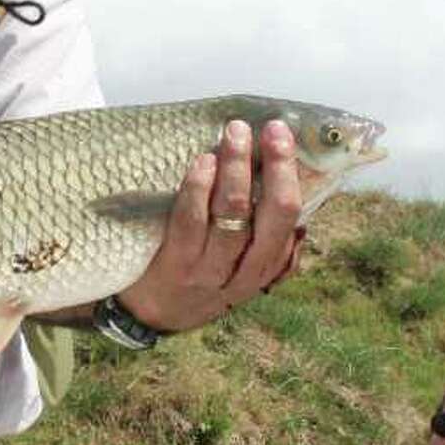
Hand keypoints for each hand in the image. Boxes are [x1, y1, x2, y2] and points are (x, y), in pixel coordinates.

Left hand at [119, 120, 302, 332]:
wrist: (149, 316)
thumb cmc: (200, 280)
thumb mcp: (240, 271)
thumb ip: (266, 240)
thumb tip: (294, 196)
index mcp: (265, 269)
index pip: (290, 220)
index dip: (291, 176)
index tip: (285, 137)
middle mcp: (243, 273)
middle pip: (272, 216)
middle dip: (277, 167)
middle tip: (273, 128)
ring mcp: (209, 270)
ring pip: (232, 215)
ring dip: (236, 169)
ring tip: (236, 133)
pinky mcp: (175, 264)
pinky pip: (190, 220)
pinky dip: (199, 188)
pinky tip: (203, 161)